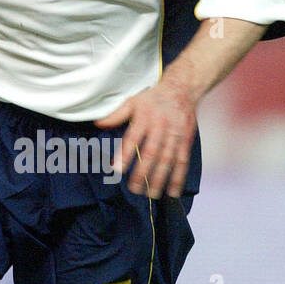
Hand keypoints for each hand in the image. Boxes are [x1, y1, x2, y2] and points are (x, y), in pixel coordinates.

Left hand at [96, 76, 196, 198]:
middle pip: (151, 153)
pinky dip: (178, 177)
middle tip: (134, 189)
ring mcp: (175, 134)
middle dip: (143, 172)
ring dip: (160, 178)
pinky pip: (183, 161)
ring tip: (151, 194)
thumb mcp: (133, 101)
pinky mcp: (186, 140)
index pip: (133, 138)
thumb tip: (98, 123)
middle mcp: (161, 126)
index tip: (116, 169)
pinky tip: (173, 192)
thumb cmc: (153, 98)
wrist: (182, 89)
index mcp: (145, 117)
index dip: (125, 154)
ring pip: (168, 159)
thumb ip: (116, 114)